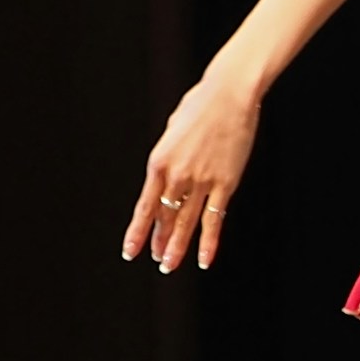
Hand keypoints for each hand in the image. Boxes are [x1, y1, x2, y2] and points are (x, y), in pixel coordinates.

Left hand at [123, 74, 259, 270]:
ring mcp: (202, 181)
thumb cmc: (200, 106)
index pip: (145, 207)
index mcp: (159, 162)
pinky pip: (215, 218)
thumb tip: (170, 176)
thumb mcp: (173, 130)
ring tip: (170, 266)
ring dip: (178, 247)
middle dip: (159, 241)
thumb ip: (169, 156)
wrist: (229, 94)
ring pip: (187, 223)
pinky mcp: (225, 183)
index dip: (137, 232)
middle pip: (165, 218)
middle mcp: (177, 175)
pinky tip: (204, 259)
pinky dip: (209, 241)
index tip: (130, 251)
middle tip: (157, 259)